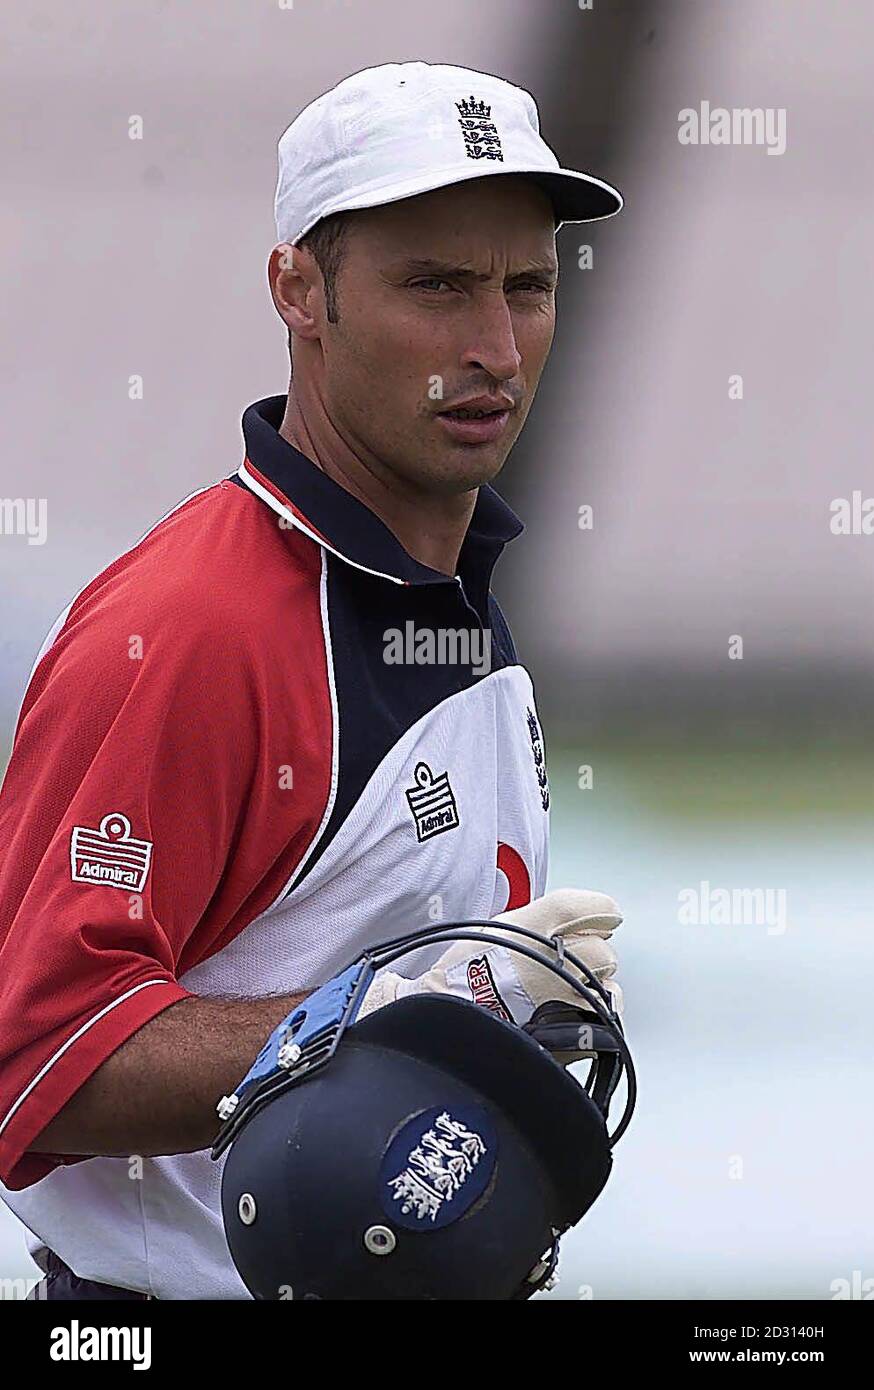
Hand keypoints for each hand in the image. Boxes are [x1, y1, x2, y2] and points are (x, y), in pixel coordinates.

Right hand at [357, 890, 622, 1045]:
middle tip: (569, 964)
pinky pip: (603, 1018)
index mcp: (538, 927)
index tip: (598, 921)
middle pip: (605, 950)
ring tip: (564, 992)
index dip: (601, 914)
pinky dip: (593, 1015)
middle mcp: (556, 960)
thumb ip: (545, 918)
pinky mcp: (572, 1033)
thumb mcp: (502, 925)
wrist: (450, 1022)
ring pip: (608, 986)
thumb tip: (583, 919)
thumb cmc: (469, 973)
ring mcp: (566, 999)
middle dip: (592, 956)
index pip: (599, 908)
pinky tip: (567, 1012)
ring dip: (593, 988)